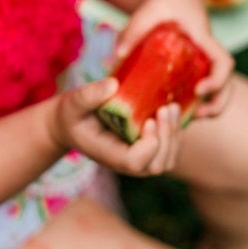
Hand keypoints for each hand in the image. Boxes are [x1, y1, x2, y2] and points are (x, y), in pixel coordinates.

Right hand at [50, 76, 184, 176]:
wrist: (71, 123)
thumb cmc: (72, 114)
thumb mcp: (73, 102)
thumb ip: (90, 95)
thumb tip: (114, 84)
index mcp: (109, 155)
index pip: (135, 162)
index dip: (148, 145)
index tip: (148, 119)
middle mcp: (126, 162)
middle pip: (157, 164)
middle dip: (167, 137)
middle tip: (166, 108)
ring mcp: (138, 158)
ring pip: (167, 159)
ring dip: (174, 134)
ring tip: (172, 107)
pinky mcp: (146, 148)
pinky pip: (169, 149)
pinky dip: (176, 132)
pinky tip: (172, 110)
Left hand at [114, 0, 235, 119]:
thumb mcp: (147, 9)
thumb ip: (133, 30)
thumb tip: (116, 56)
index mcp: (203, 38)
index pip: (223, 62)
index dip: (217, 80)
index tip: (198, 90)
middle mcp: (207, 52)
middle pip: (227, 82)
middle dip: (217, 102)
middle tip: (197, 116)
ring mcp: (202, 59)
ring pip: (217, 86)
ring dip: (208, 104)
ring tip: (187, 119)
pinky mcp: (193, 63)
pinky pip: (201, 84)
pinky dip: (193, 99)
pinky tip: (173, 108)